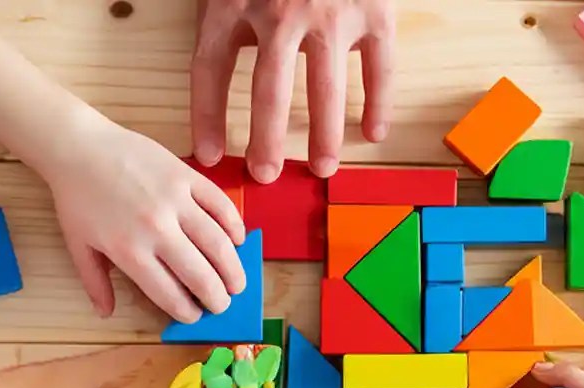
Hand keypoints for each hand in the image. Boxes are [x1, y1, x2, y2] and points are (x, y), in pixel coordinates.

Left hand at [42, 113, 246, 323]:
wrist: (79, 147)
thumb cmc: (77, 198)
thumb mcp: (79, 245)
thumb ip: (95, 282)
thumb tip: (106, 312)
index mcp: (130, 251)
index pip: (170, 293)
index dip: (187, 311)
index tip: (195, 315)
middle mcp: (157, 229)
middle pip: (200, 274)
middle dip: (217, 298)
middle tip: (223, 304)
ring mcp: (176, 201)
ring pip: (218, 243)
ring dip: (233, 269)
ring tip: (237, 282)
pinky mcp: (187, 176)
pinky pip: (220, 205)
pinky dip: (234, 225)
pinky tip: (238, 239)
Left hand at [191, 0, 395, 181]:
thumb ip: (224, 10)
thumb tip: (213, 58)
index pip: (208, 69)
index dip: (205, 117)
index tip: (207, 155)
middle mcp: (280, 11)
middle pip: (267, 92)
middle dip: (266, 141)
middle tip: (266, 175)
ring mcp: (331, 14)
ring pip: (324, 90)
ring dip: (325, 136)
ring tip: (324, 168)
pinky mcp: (374, 11)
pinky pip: (378, 68)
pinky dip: (377, 102)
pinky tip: (372, 132)